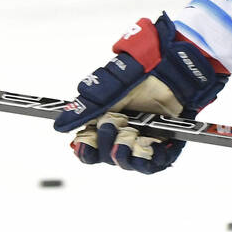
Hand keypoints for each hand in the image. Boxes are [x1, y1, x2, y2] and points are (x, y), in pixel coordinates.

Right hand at [54, 14, 227, 173]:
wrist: (173, 68)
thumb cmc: (141, 74)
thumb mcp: (108, 89)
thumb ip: (85, 108)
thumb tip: (59, 126)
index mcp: (106, 122)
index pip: (89, 147)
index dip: (85, 149)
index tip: (83, 142)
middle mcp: (123, 134)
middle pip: (105, 156)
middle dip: (105, 145)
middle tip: (110, 124)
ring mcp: (143, 141)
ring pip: (127, 162)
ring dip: (124, 154)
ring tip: (128, 137)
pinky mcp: (164, 146)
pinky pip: (154, 164)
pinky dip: (150, 160)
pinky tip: (150, 148)